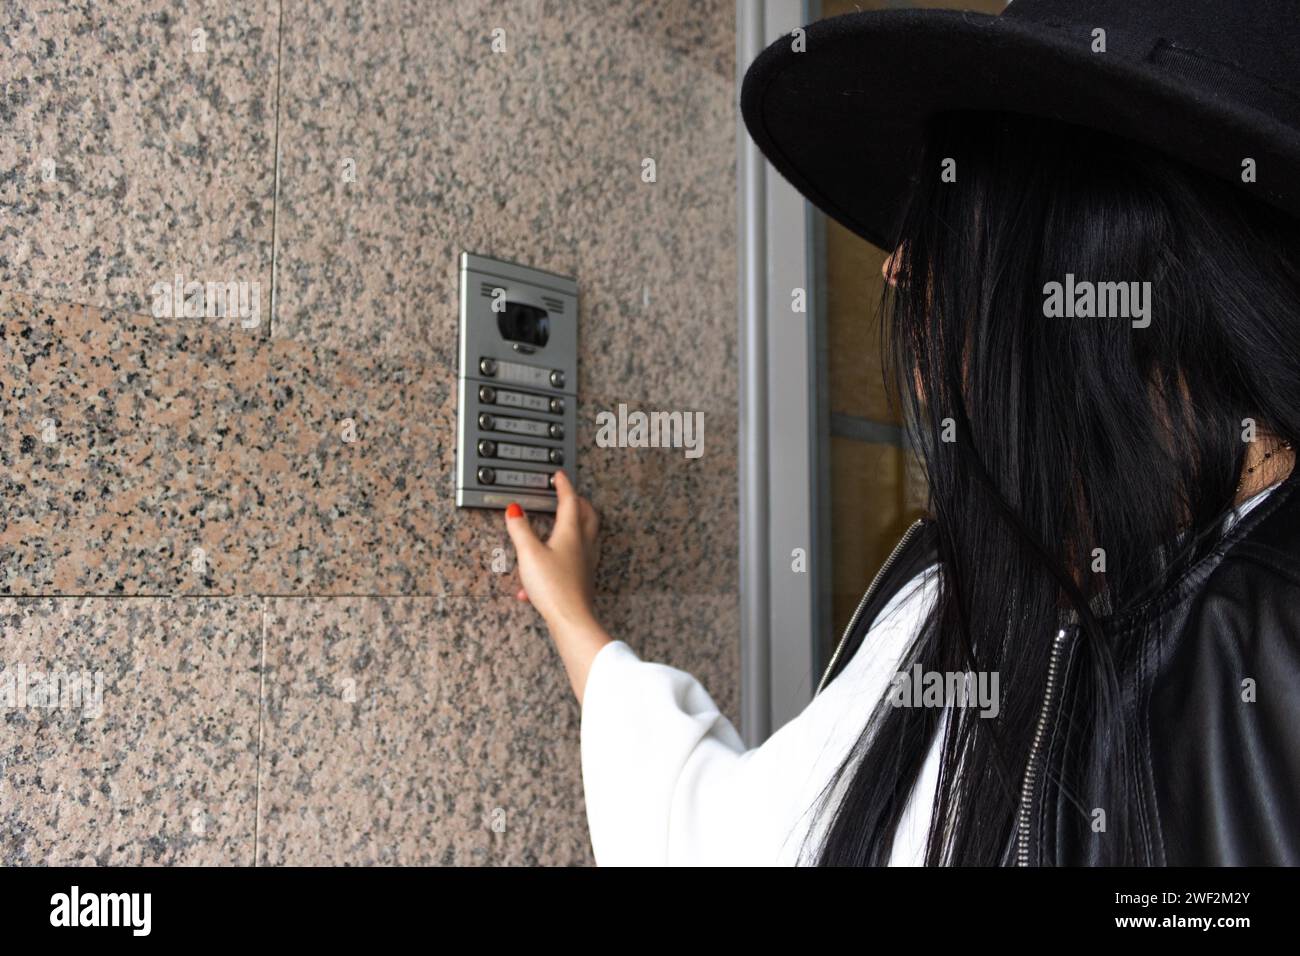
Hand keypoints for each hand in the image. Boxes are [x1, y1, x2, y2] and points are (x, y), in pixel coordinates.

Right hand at [504, 471, 610, 700]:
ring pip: (587, 536)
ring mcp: (585, 563)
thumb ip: (520, 530)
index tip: (559, 476)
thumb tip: (514, 511)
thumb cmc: (554, 588)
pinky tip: (545, 571)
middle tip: (569, 495)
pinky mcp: (583, 579)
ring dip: (578, 524)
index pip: (570, 501)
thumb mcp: (529, 555)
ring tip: (566, 523)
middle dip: (578, 502)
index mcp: (571, 533)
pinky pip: (578, 558)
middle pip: (587, 516)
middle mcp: (583, 545)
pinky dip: (566, 553)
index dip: (564, 486)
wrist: (572, 620)